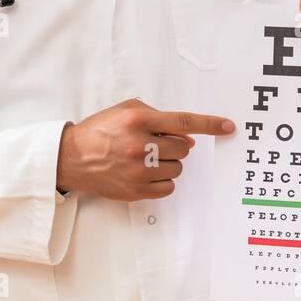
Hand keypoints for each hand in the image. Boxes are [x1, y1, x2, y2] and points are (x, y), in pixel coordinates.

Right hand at [55, 99, 234, 200]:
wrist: (71, 157)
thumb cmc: (101, 130)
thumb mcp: (126, 110)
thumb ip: (157, 117)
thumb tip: (187, 138)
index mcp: (139, 120)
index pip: (183, 122)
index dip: (210, 124)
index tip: (228, 126)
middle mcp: (140, 145)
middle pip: (182, 149)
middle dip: (175, 147)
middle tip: (155, 145)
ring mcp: (137, 170)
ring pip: (177, 169)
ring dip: (168, 164)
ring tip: (145, 159)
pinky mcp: (134, 190)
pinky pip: (167, 188)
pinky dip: (162, 181)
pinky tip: (146, 174)